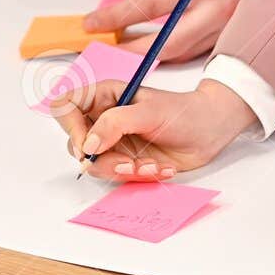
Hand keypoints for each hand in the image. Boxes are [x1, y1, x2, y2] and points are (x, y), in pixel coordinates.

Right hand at [51, 79, 257, 180]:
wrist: (209, 131)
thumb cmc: (183, 112)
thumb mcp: (150, 112)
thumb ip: (115, 123)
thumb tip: (87, 144)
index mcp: (104, 96)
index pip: (65, 107)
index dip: (69, 127)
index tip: (87, 146)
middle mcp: (103, 119)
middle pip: (76, 143)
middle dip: (101, 159)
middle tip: (127, 163)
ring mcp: (113, 142)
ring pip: (94, 165)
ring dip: (121, 171)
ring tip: (150, 166)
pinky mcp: (124, 161)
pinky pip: (116, 176)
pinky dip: (136, 177)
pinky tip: (158, 169)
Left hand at [83, 0, 273, 61]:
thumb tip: (126, 7)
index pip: (149, 6)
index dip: (117, 18)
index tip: (93, 25)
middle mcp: (216, 9)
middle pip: (166, 43)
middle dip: (132, 50)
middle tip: (109, 47)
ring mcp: (226, 26)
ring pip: (181, 52)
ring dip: (151, 54)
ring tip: (127, 48)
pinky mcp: (231, 35)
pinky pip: (196, 51)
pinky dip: (173, 52)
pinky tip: (156, 49)